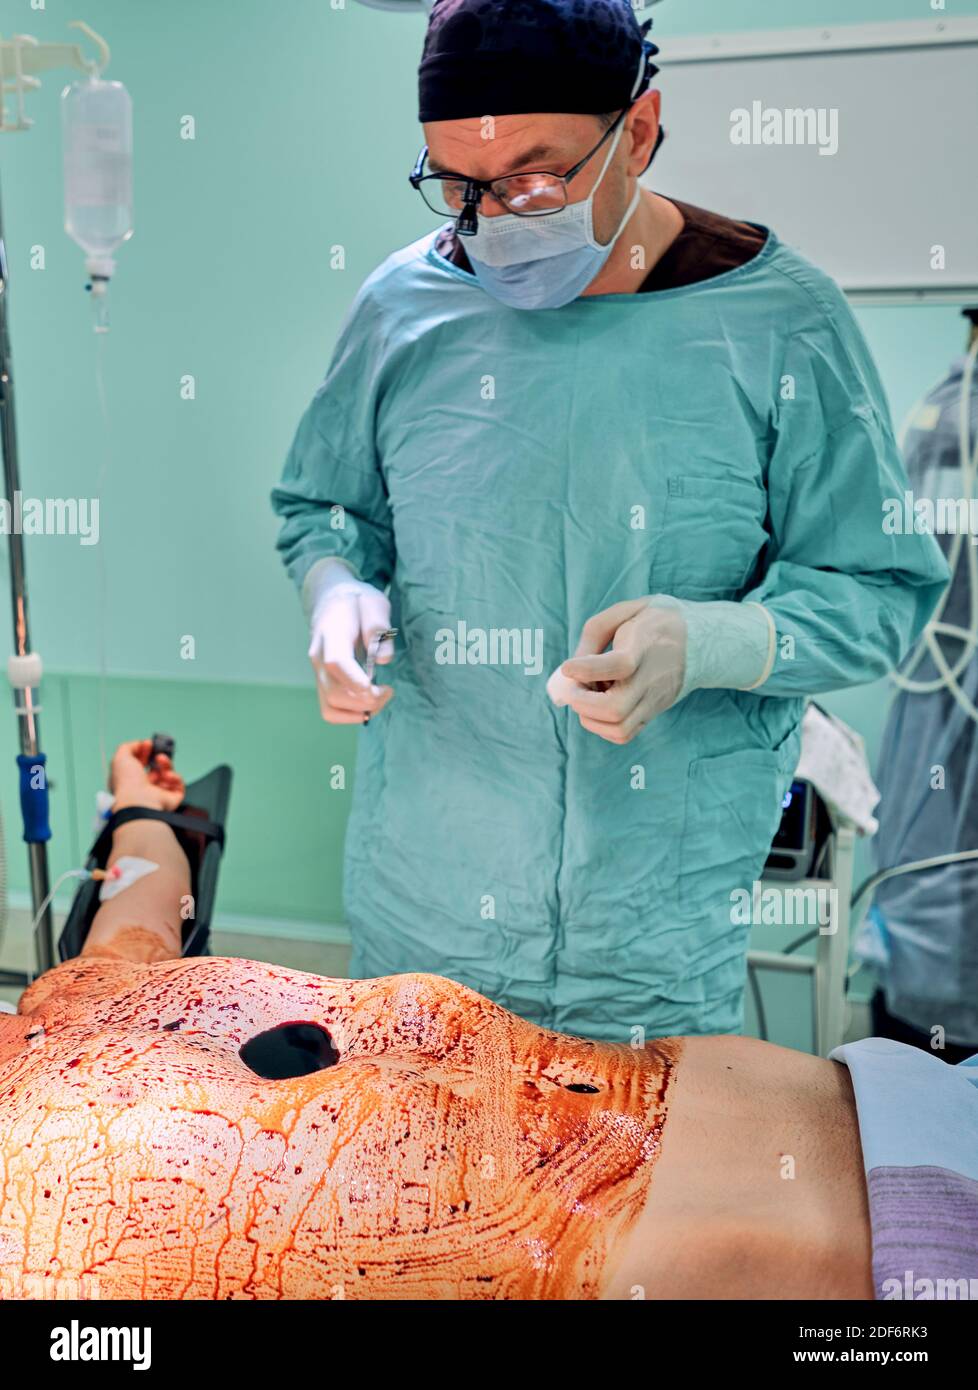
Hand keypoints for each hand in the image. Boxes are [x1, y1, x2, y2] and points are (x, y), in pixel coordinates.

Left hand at [110, 739, 185, 811]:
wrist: (139, 801)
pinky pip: (178, 784)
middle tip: (158, 751)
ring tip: (161, 761)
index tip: (147, 744)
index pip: (139, 764)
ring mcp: (157, 794)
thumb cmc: (127, 783)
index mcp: (129, 780)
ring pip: (167, 774)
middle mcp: (143, 788)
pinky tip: (167, 775)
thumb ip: (128, 747)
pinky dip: (175, 777)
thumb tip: (140, 744)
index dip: (143, 752)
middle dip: (157, 757)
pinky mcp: (171, 799)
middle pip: (155, 768)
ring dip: (166, 764)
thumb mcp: (120, 757)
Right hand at [308, 572, 394, 724]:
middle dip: (365, 700)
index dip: (354, 680)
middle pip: (333, 691)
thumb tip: (383, 660)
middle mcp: (318, 656)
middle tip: (388, 691)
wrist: (332, 601)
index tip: (375, 688)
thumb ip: (378, 627)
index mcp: (331, 633)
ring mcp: (317, 672)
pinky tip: (368, 703)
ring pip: (330, 706)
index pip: (335, 662)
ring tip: (380, 697)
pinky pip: (330, 710)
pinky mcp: (322, 683)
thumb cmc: (357, 603)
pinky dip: (350, 715)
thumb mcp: (373, 603)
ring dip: (359, 710)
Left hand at [558, 599, 687, 744]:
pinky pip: (624, 734)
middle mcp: (652, 678)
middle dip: (582, 703)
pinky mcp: (654, 713)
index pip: (620, 665)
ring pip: (619, 729)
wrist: (697, 640)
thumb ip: (593, 636)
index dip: (587, 670)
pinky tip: (600, 705)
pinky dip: (602, 726)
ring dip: (590, 718)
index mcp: (645, 646)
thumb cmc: (652, 623)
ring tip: (587, 697)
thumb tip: (572, 669)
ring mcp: (655, 700)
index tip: (567, 667)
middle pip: (615, 709)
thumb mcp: (623, 612)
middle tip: (573, 688)